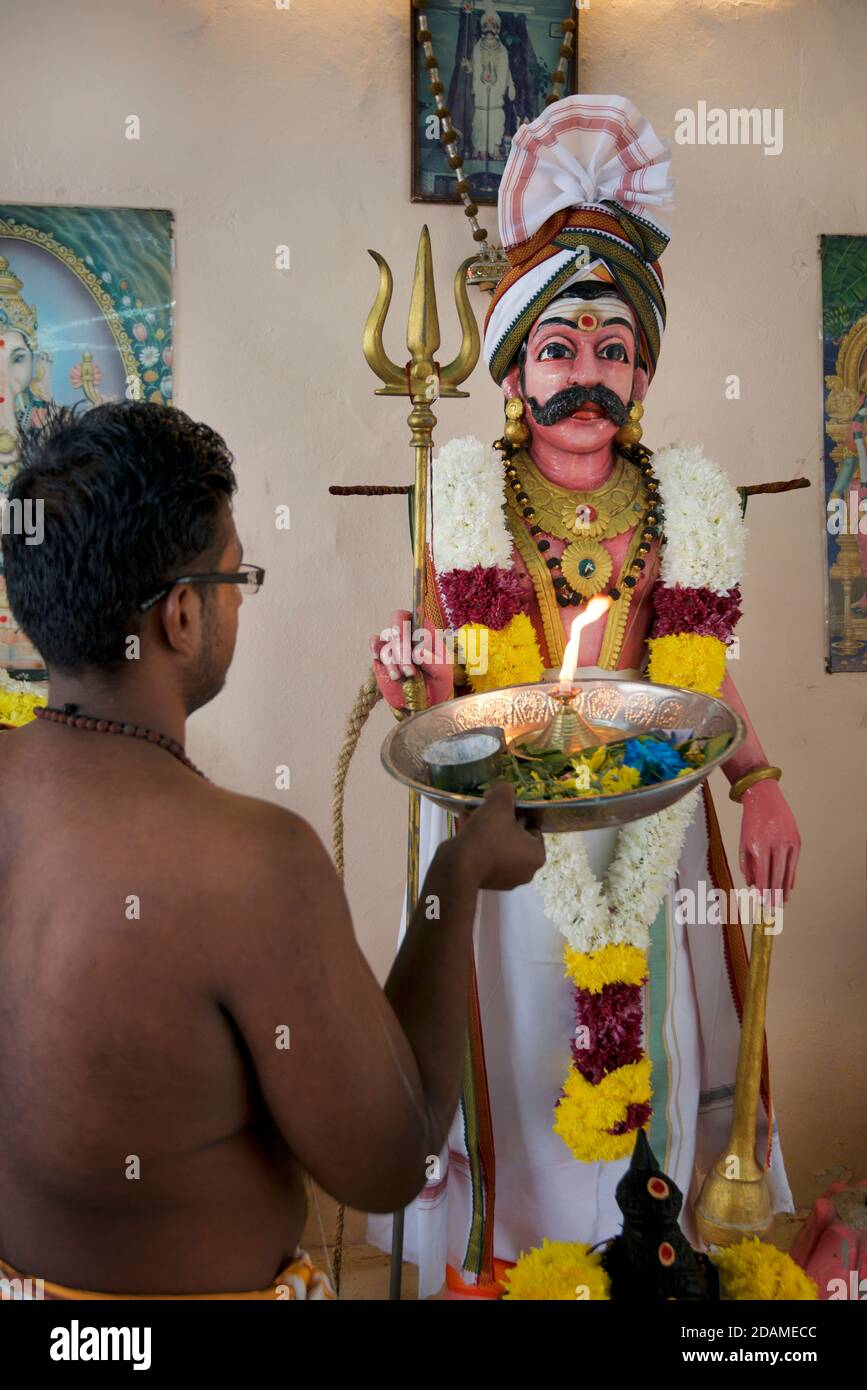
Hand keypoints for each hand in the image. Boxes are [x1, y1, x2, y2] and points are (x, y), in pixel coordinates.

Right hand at [370, 609, 452, 710]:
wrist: (426, 699)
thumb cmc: (438, 680)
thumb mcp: (442, 673)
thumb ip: (433, 663)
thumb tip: (419, 653)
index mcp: (425, 631)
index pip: (414, 616)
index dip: (410, 621)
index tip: (409, 637)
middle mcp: (408, 633)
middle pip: (397, 624)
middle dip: (401, 647)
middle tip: (409, 671)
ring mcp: (393, 644)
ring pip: (386, 640)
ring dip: (392, 660)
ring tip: (402, 677)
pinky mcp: (382, 657)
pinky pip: (376, 647)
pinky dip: (376, 650)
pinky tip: (379, 658)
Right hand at [451, 781, 545, 890]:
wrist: (458, 866)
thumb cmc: (487, 835)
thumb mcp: (499, 802)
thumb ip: (505, 790)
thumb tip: (502, 789)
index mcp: (536, 855)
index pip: (534, 829)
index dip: (519, 814)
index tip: (504, 807)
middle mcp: (525, 871)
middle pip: (515, 837)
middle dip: (501, 822)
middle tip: (488, 810)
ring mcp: (505, 879)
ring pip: (498, 846)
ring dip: (487, 830)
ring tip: (473, 814)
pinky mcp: (485, 881)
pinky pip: (485, 855)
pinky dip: (477, 842)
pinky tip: (464, 824)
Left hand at [738, 779, 799, 903]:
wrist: (764, 797)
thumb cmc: (751, 822)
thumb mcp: (743, 841)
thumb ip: (747, 864)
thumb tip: (752, 884)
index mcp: (759, 845)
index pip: (763, 873)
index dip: (764, 890)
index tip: (762, 903)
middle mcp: (776, 844)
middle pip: (777, 875)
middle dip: (775, 894)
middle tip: (774, 910)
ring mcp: (788, 841)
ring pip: (788, 870)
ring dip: (785, 888)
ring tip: (783, 902)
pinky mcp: (796, 839)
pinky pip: (794, 862)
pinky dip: (791, 875)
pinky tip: (789, 887)